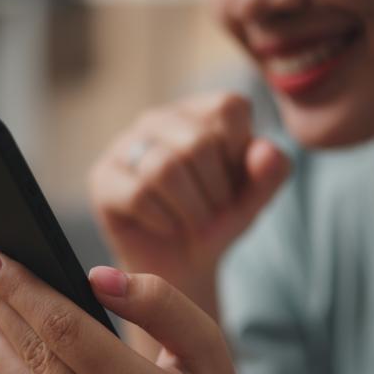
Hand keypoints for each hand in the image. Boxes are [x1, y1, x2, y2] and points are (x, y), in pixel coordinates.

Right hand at [89, 93, 290, 299]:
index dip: (240, 151)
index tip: (235, 179)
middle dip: (216, 191)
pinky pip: (137, 195)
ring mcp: (125, 144)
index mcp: (200, 111)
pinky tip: (167, 226)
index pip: (229, 107)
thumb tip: (266, 149)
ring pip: (165, 168)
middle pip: (198, 142)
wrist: (181, 267)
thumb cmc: (217, 221)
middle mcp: (160, 119)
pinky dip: (163, 221)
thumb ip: (271, 173)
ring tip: (194, 221)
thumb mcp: (254, 200)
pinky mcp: (102, 177)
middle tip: (214, 211)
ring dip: (191, 209)